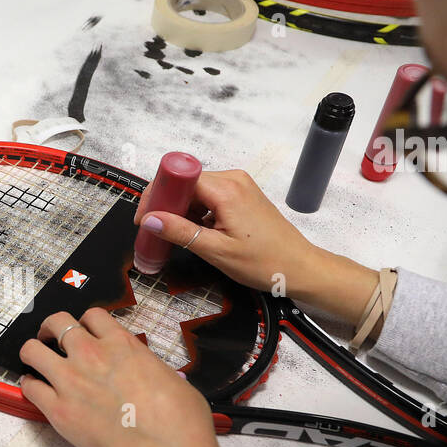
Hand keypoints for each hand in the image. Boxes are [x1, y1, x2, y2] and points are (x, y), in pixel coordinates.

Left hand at [18, 308, 221, 446]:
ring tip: (35, 362)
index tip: (86, 333)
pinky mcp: (57, 409)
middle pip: (57, 322)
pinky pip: (29, 387)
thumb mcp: (172, 379)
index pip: (92, 316)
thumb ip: (150, 370)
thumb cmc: (177, 420)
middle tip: (51, 339)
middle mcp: (91, 354)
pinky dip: (29, 385)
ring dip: (33, 352)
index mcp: (122, 344)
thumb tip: (150, 376)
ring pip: (32, 349)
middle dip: (51, 328)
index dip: (86, 323)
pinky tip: (35, 389)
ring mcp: (70, 380)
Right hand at [134, 168, 378, 326]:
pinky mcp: (243, 195)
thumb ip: (180, 232)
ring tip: (175, 236)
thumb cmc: (263, 262)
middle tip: (155, 231)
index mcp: (226, 189)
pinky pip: (210, 197)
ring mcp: (239, 185)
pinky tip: (195, 233)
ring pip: (197, 191)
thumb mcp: (216, 251)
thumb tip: (149, 220)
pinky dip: (197, 212)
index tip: (145, 219)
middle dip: (167, 204)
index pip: (180, 178)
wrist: (300, 268)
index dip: (158, 196)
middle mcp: (233, 179)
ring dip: (182, 211)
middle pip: (187, 182)